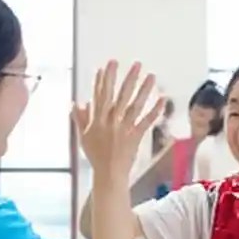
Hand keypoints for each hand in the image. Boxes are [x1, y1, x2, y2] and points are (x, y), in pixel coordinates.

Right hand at [73, 61, 165, 179]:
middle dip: (127, 78)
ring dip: (144, 90)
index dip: (104, 79)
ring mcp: (124, 129)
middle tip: (136, 64)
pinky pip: (146, 122)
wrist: (108, 173)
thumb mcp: (83, 136)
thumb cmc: (95, 156)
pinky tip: (162, 99)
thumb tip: (76, 103)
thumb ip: (80, 118)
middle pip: (120, 96)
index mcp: (97, 120)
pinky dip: (155, 111)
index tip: (108, 65)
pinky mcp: (135, 136)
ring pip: (135, 105)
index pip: (100, 95)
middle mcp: (111, 122)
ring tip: (151, 76)